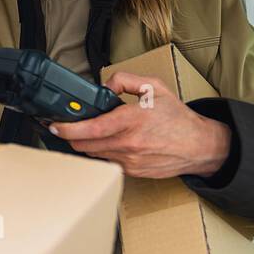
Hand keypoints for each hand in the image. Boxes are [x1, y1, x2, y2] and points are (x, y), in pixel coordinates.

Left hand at [48, 72, 231, 178]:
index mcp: (132, 120)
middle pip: (83, 145)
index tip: (54, 124)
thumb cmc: (177, 118)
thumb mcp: (154, 87)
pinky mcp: (131, 172)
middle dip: (71, 136)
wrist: (199, 146)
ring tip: (92, 132)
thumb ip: (125, 81)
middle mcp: (128, 143)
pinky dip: (103, 152)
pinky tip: (110, 143)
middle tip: (69, 126)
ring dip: (87, 144)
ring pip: (93, 154)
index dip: (67, 128)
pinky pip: (107, 162)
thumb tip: (103, 86)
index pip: (90, 129)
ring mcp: (129, 161)